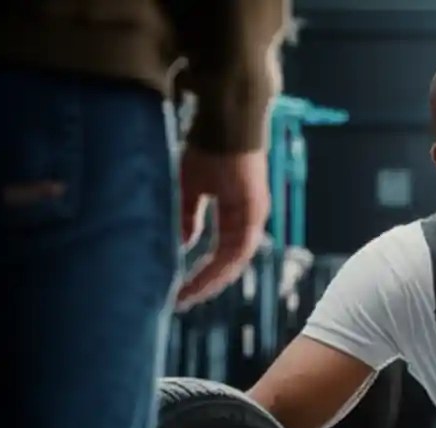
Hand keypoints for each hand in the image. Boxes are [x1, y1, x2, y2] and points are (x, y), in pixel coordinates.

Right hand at [176, 146, 270, 309]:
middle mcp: (248, 218)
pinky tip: (202, 277)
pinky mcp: (252, 210)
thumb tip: (183, 243)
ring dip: (212, 280)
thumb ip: (188, 216)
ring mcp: (254, 215)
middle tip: (183, 301)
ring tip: (189, 296)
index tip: (182, 289)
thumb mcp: (190, 187)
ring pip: (236, 260)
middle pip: (230, 263)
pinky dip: (221, 265)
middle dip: (207, 283)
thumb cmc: (207, 146)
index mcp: (235, 213)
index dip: (203, 272)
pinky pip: (239, 248)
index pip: (221, 252)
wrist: (223, 120)